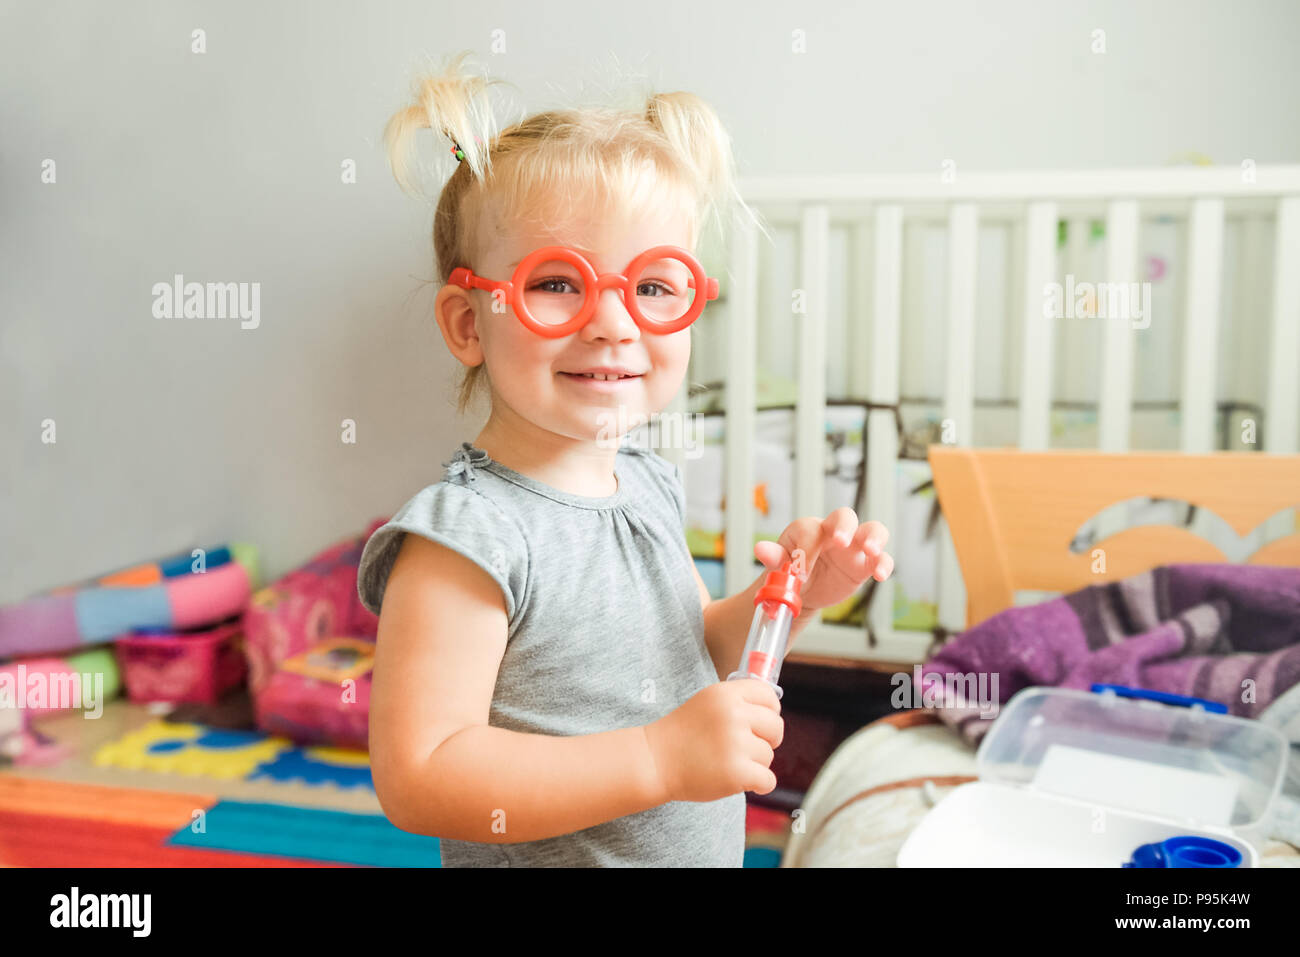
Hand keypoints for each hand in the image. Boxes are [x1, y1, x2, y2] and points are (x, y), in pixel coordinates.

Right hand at [643, 679, 783, 803]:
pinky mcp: (737, 773)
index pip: (769, 696)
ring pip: (768, 756)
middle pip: (776, 727)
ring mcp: (736, 744)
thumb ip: (737, 702)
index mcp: (726, 694)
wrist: (655, 761)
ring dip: (755, 764)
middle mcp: (733, 715)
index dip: (770, 712)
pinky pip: (768, 780)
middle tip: (747, 748)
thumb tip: (772, 712)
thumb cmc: (680, 734)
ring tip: (728, 763)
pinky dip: (759, 785)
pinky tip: (742, 782)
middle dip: (767, 740)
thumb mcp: (707, 702)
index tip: (761, 723)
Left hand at [754, 508, 893, 627]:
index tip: (799, 572)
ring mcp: (853, 547)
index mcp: (809, 530)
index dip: (806, 549)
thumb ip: (773, 556)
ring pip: (872, 530)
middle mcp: (833, 533)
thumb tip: (760, 549)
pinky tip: (880, 575)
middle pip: (845, 516)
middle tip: (840, 541)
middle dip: (844, 526)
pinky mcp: (865, 564)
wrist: (802, 589)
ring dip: (874, 537)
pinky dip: (884, 564)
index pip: (811, 530)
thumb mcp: (779, 564)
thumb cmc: (790, 569)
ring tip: (871, 550)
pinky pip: (881, 559)